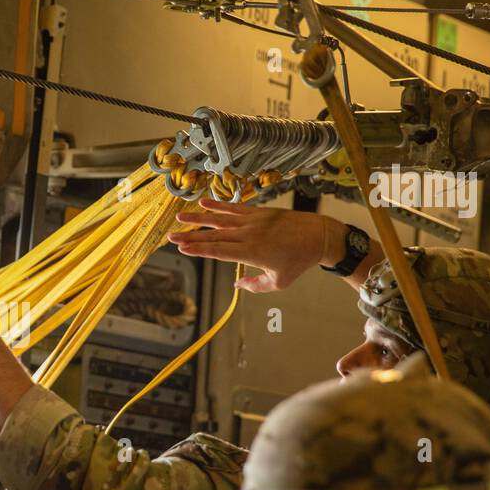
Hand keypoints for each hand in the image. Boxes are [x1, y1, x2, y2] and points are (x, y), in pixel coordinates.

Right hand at [167, 198, 344, 292]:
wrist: (318, 236)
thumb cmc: (298, 262)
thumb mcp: (278, 282)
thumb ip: (255, 286)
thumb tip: (238, 285)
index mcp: (252, 253)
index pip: (220, 251)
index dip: (200, 250)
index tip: (182, 249)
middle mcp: (250, 235)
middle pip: (215, 235)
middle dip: (191, 236)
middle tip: (171, 237)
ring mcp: (253, 221)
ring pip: (221, 219)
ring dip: (199, 218)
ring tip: (180, 216)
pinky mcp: (259, 213)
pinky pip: (234, 209)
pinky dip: (218, 206)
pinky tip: (203, 203)